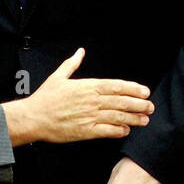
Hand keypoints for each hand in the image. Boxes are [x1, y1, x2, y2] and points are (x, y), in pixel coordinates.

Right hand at [3, 48, 153, 145]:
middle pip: (122, 101)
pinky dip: (119, 131)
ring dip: (134, 118)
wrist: (33, 117)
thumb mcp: (58, 77)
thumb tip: (80, 52)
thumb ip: (72, 64)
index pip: (117, 85)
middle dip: (139, 104)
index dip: (134, 89)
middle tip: (150, 106)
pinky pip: (107, 131)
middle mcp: (91, 101)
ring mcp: (90, 116)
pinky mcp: (86, 131)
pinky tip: (126, 130)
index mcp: (87, 86)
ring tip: (144, 120)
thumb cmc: (44, 98)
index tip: (145, 91)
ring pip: (118, 116)